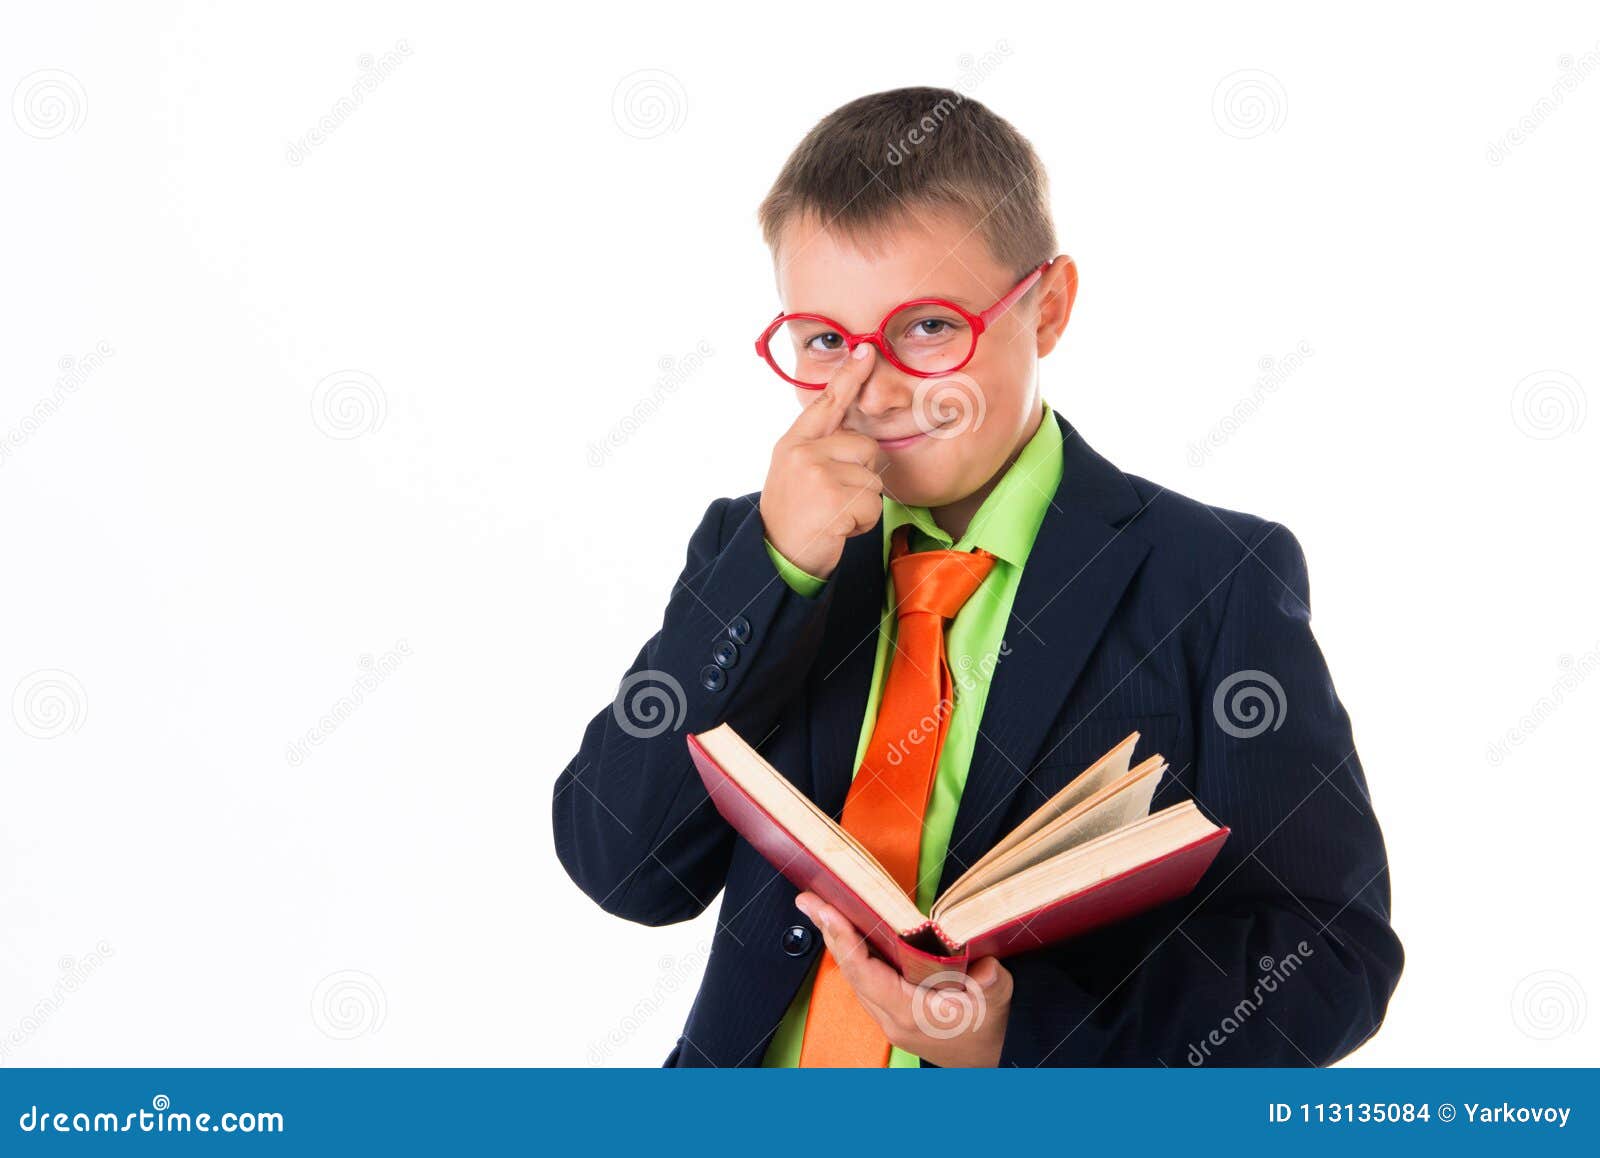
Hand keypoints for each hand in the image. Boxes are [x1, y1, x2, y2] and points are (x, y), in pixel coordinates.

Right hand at [759, 344, 884, 578]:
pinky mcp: (834, 498)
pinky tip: (837, 529)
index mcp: (793, 443)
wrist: (775, 558)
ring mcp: (817, 473)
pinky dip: (862, 523)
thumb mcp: (795, 474)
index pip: (826, 403)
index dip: (849, 376)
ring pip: (873, 479)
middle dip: (861, 477)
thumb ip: (819, 449)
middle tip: (833, 500)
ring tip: (833, 515)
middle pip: (866, 447)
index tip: (867, 351)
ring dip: (862, 504)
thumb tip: (856, 437)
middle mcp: (803, 452)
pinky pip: (873, 504)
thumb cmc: (792, 517)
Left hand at [795, 892, 1012, 1066]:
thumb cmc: (991, 1029)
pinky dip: (853, 954)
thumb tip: (987, 966)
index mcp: (911, 1013)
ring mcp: (889, 1018)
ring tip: (820, 908)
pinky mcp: (891, 1013)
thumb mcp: (997, 1001)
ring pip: (854, 976)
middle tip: (809, 900)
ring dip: (837, 942)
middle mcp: (892, 1018)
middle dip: (829, 932)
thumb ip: (991, 983)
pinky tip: (846, 932)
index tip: (827, 911)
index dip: (844, 940)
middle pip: (851, 972)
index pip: (865, 973)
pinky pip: (864, 980)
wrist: (991, 1060)